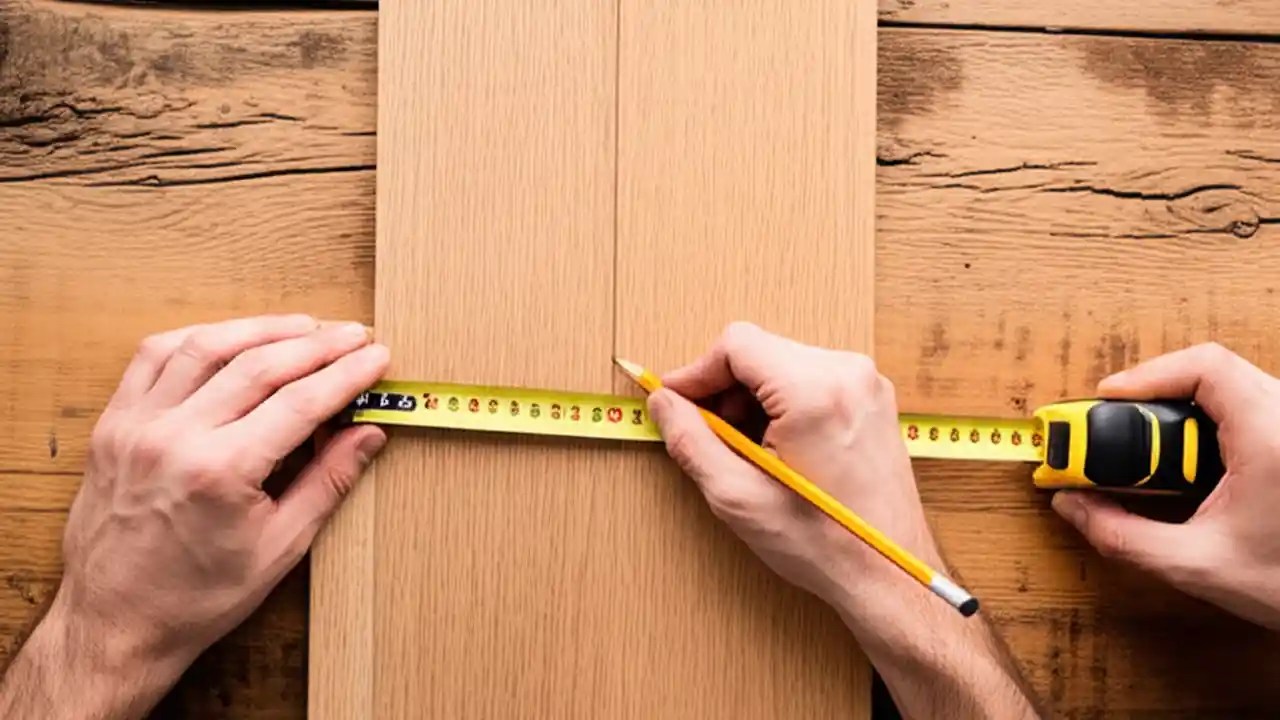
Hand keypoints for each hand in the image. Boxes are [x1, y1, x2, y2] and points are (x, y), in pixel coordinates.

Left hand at [0, 315, 389, 719]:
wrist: (115, 623)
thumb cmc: (197, 597)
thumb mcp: (280, 548)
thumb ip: (328, 481)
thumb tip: (369, 434)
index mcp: (221, 472)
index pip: (300, 401)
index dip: (347, 374)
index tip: (376, 356)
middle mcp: (174, 438)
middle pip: (258, 364)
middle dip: (316, 344)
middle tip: (353, 334)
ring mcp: (137, 426)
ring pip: (206, 347)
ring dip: (261, 329)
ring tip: (304, 326)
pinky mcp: (113, 425)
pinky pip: (155, 357)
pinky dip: (199, 338)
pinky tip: (233, 337)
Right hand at [645, 322, 933, 617]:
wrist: (889, 573)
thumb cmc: (825, 543)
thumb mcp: (738, 496)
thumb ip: (691, 441)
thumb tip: (664, 404)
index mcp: (815, 391)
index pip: (736, 344)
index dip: (696, 372)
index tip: (675, 401)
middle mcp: (847, 374)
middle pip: (760, 350)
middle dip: (724, 388)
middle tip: (709, 435)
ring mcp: (866, 384)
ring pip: (783, 362)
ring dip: (751, 397)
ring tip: (745, 448)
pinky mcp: (872, 398)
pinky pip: (810, 377)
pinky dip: (781, 402)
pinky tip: (774, 445)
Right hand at [1052, 342, 1279, 629]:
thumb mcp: (1196, 563)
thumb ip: (1122, 534)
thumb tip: (1072, 505)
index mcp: (1273, 437)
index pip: (1206, 367)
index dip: (1147, 374)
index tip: (1107, 400)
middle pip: (1212, 371)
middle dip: (1155, 394)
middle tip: (1117, 428)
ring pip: (1232, 386)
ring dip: (1183, 406)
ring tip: (1150, 445)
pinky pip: (1251, 406)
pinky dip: (1211, 420)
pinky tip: (1192, 458)